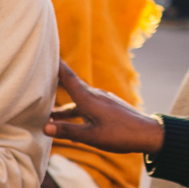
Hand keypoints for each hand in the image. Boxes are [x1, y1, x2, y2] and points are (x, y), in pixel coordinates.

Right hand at [45, 62, 164, 153]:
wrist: (149, 134)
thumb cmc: (120, 135)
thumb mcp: (91, 136)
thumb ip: (67, 131)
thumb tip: (44, 127)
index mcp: (88, 98)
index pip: (68, 77)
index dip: (56, 65)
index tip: (46, 50)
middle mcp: (94, 95)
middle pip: (70, 87)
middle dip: (54, 85)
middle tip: (39, 78)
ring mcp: (103, 101)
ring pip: (78, 100)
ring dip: (64, 108)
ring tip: (50, 116)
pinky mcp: (109, 107)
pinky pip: (88, 106)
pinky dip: (77, 112)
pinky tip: (74, 127)